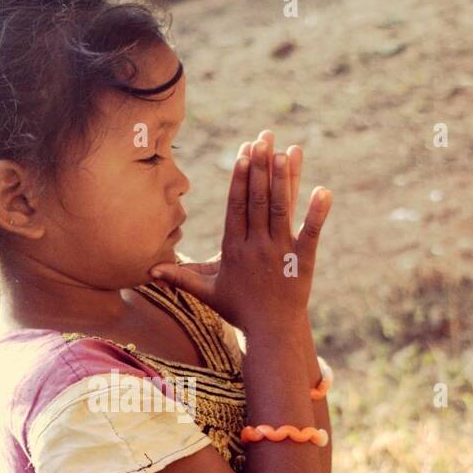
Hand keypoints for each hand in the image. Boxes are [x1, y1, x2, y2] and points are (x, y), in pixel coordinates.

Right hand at [149, 132, 330, 333]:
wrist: (271, 332)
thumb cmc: (239, 310)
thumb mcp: (207, 292)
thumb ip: (181, 277)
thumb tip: (149, 272)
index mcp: (234, 249)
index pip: (236, 208)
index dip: (240, 180)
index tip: (243, 154)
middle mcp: (257, 247)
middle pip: (258, 201)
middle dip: (260, 168)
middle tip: (263, 139)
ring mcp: (281, 253)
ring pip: (281, 210)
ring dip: (283, 180)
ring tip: (286, 151)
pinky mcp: (303, 261)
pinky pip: (312, 233)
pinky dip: (318, 213)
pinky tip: (324, 191)